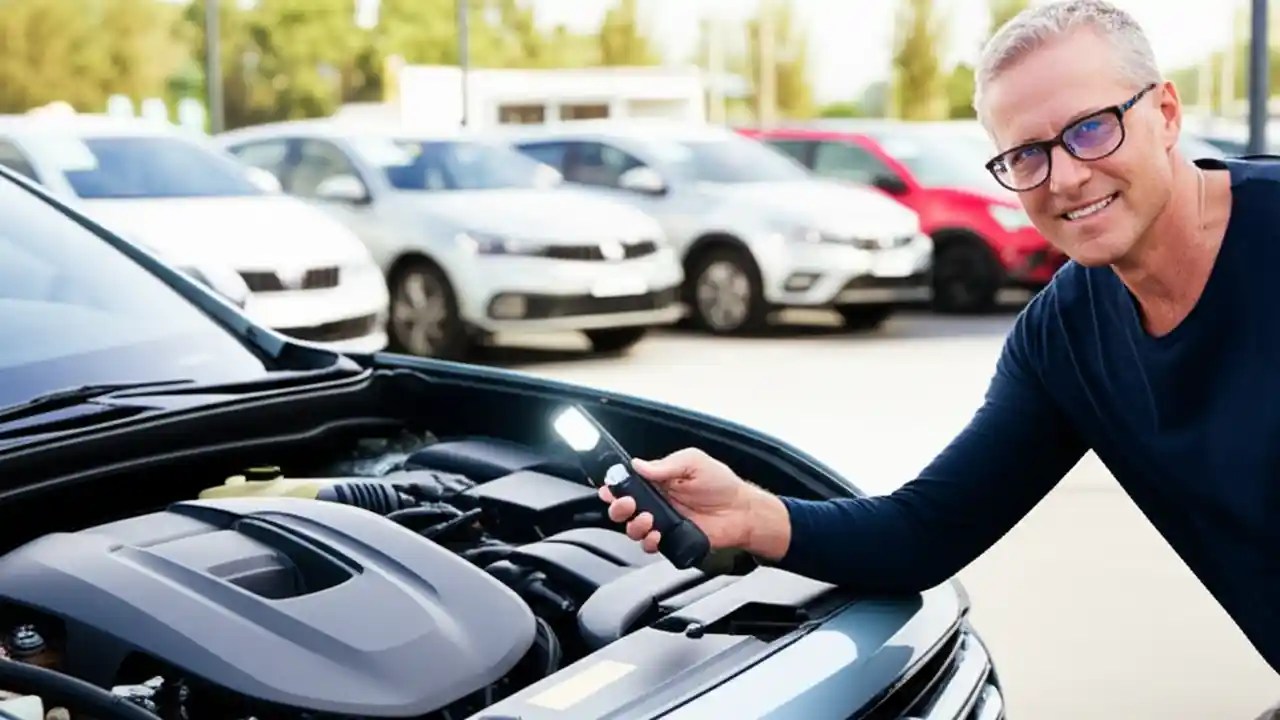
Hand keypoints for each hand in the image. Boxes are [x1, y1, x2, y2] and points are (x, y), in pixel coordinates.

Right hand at [598, 447, 767, 555]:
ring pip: (633, 529)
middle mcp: (656, 501)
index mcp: (658, 480)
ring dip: (634, 525)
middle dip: (618, 508)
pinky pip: (650, 545)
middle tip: (628, 505)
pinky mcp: (670, 539)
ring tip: (649, 519)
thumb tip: (638, 464)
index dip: (615, 487)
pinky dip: (649, 542)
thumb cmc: (721, 484)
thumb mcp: (694, 462)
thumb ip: (666, 465)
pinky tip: (657, 535)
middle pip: (623, 508)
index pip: (628, 483)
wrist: (741, 512)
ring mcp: (662, 522)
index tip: (611, 489)